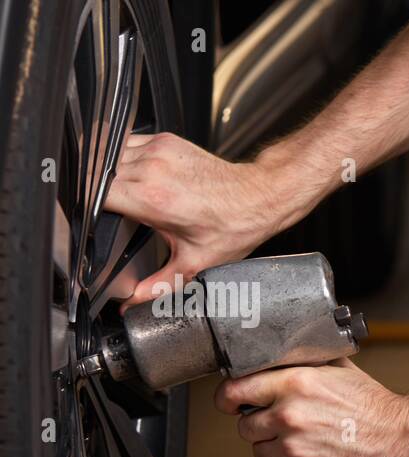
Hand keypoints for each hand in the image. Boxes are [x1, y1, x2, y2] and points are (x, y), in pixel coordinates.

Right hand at [103, 133, 299, 307]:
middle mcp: (152, 170)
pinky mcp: (165, 140)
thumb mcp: (194, 263)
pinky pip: (125, 142)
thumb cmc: (233, 226)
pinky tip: (130, 175)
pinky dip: (119, 157)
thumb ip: (159, 284)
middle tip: (105, 212)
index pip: (95, 194)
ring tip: (117, 193)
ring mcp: (158, 151)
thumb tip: (133, 302)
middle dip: (93, 192)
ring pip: (107, 154)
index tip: (93, 222)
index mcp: (152, 199)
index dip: (87, 208)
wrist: (259, 197)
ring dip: (104, 172)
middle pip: (96, 173)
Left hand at [214, 359, 408, 456]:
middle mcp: (289, 416)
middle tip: (286, 427)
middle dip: (260, 426)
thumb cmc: (378, 410)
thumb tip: (281, 361)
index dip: (228, 398)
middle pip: (244, 426)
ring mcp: (293, 450)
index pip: (234, 391)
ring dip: (275, 451)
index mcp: (296, 384)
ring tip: (305, 445)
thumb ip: (306, 365)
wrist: (405, 443)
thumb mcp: (341, 371)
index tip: (230, 403)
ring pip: (259, 454)